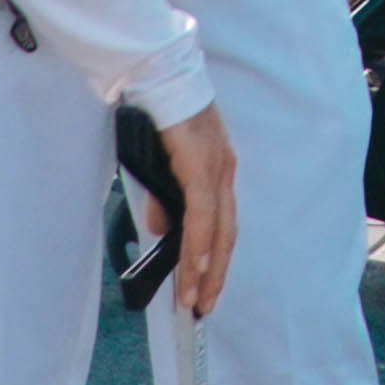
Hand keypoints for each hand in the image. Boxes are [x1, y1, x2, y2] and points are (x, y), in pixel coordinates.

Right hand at [163, 99, 242, 318]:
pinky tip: (194, 267)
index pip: (223, 224)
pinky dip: (200, 244)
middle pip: (227, 234)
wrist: (157, 78)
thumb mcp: (163, 166)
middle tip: (204, 306)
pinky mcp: (201, 166)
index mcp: (219, 170)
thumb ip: (166, 199)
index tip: (208, 287)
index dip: (217, 258)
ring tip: (194, 298)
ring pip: (217, 230)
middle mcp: (225, 171)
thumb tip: (163, 230)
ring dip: (205, 268)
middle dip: (216, 274)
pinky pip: (203, 214)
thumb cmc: (160, 116)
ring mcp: (216, 169)